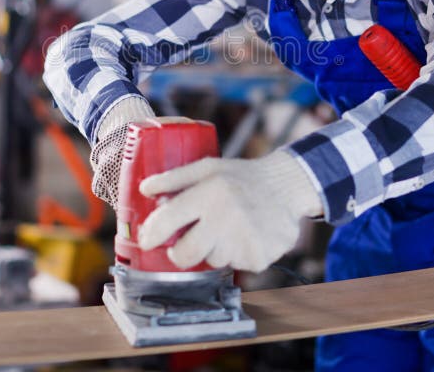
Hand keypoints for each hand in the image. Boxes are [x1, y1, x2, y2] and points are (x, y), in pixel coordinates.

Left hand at [138, 150, 321, 272]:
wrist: (288, 186)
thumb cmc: (243, 176)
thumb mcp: (209, 167)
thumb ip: (175, 178)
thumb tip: (144, 189)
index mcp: (211, 192)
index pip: (169, 219)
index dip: (152, 233)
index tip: (146, 240)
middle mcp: (227, 216)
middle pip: (186, 254)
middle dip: (180, 253)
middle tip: (186, 244)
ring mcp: (245, 239)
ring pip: (212, 260)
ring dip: (215, 248)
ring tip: (230, 227)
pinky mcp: (259, 256)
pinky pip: (234, 265)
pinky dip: (236, 254)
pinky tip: (245, 234)